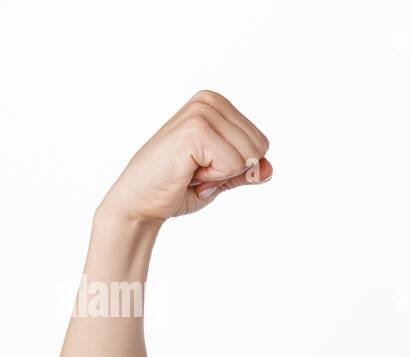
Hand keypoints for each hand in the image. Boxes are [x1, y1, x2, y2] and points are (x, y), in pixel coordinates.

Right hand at [95, 89, 272, 225]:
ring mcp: (201, 112)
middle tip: (197, 171)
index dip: (239, 167)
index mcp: (216, 104)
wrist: (141, 202)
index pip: (261, 142)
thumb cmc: (178, 187)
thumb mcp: (223, 176)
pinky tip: (188, 172)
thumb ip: (248, 169)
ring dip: (222, 174)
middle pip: (259, 148)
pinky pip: (234, 165)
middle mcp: (209, 101)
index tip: (206, 166)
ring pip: (248, 156)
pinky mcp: (195, 130)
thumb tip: (269, 168)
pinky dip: (214, 178)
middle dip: (232, 170)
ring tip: (192, 171)